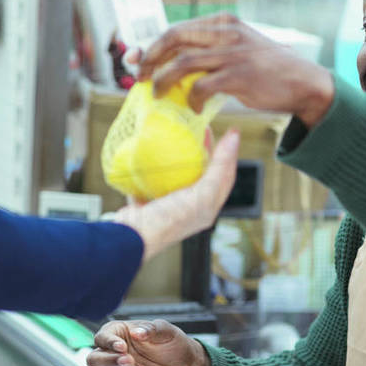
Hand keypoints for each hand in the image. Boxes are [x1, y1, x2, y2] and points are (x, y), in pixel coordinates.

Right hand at [85, 319, 210, 365]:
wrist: (184, 365)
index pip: (101, 337)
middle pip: (93, 359)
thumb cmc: (172, 343)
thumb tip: (136, 332)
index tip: (122, 347)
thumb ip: (151, 329)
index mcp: (118, 334)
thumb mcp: (165, 331)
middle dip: (109, 362)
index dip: (108, 342)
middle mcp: (112, 353)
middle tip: (130, 361)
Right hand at [111, 129, 238, 261]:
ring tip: (179, 135)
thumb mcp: (202, 194)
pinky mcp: (148, 200)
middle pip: (203, 172)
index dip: (230, 152)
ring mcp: (168, 203)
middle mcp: (190, 206)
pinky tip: (151, 152)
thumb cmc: (169, 219)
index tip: (230, 131)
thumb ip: (219, 168)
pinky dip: (153, 165)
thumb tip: (234, 140)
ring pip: (179, 174)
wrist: (132, 237)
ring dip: (180, 155)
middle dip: (206, 150)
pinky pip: (153, 179)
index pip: (226, 175)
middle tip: (202, 128)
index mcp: (207, 207)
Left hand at [133, 14, 335, 126]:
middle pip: (174, 38)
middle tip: (141, 77)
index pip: (178, 28)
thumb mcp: (238, 48)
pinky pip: (201, 86)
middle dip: (150, 57)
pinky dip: (191, 98)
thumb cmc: (266, 69)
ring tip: (158, 93)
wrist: (303, 82)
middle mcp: (226, 32)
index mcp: (223, 22)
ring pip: (183, 62)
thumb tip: (172, 63)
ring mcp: (233, 52)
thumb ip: (210, 51)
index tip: (135, 58)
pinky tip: (193, 107)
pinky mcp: (240, 75)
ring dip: (164, 80)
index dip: (152, 43)